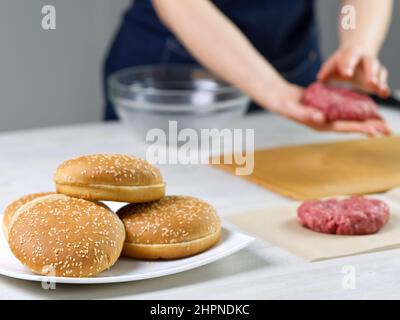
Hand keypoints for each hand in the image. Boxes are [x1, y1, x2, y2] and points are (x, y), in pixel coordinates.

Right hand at [269, 83, 390, 136]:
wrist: (279, 97)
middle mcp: (326, 122)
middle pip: (350, 126)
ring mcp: (327, 115)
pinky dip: (356, 109)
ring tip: (381, 122)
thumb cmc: (284, 105)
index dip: (358, 129)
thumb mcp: (294, 109)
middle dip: (368, 127)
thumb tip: (322, 117)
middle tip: (386, 129)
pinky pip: (345, 109)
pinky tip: (366, 109)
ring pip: (349, 119)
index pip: (342, 127)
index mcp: (319, 125)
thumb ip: (306, 114)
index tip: (373, 131)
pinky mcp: (328, 107)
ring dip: (365, 120)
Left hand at [317, 45, 389, 97]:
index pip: (350, 58)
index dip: (348, 65)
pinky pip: (383, 79)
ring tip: (377, 88)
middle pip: (369, 63)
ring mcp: (373, 66)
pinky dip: (383, 87)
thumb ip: (326, 72)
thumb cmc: (340, 63)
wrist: (357, 53)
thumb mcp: (332, 65)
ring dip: (378, 79)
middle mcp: (365, 58)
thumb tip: (320, 79)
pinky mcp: (378, 75)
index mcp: (351, 53)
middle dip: (370, 72)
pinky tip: (384, 94)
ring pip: (378, 70)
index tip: (346, 75)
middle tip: (370, 82)